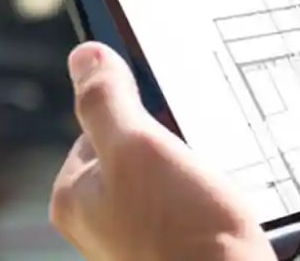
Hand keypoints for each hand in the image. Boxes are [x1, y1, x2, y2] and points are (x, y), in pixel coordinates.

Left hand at [49, 42, 273, 260]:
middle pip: (138, 152)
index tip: (170, 123)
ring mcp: (137, 240)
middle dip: (174, 145)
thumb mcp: (140, 148)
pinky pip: (191, 207)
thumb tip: (85, 57)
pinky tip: (223, 208)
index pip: (101, 126)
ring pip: (170, 179)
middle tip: (198, 157)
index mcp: (76, 195)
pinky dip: (209, 200)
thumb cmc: (184, 231)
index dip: (142, 114)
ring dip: (197, 173)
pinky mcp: (174, 250)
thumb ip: (107, 101)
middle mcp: (99, 222)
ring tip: (213, 187)